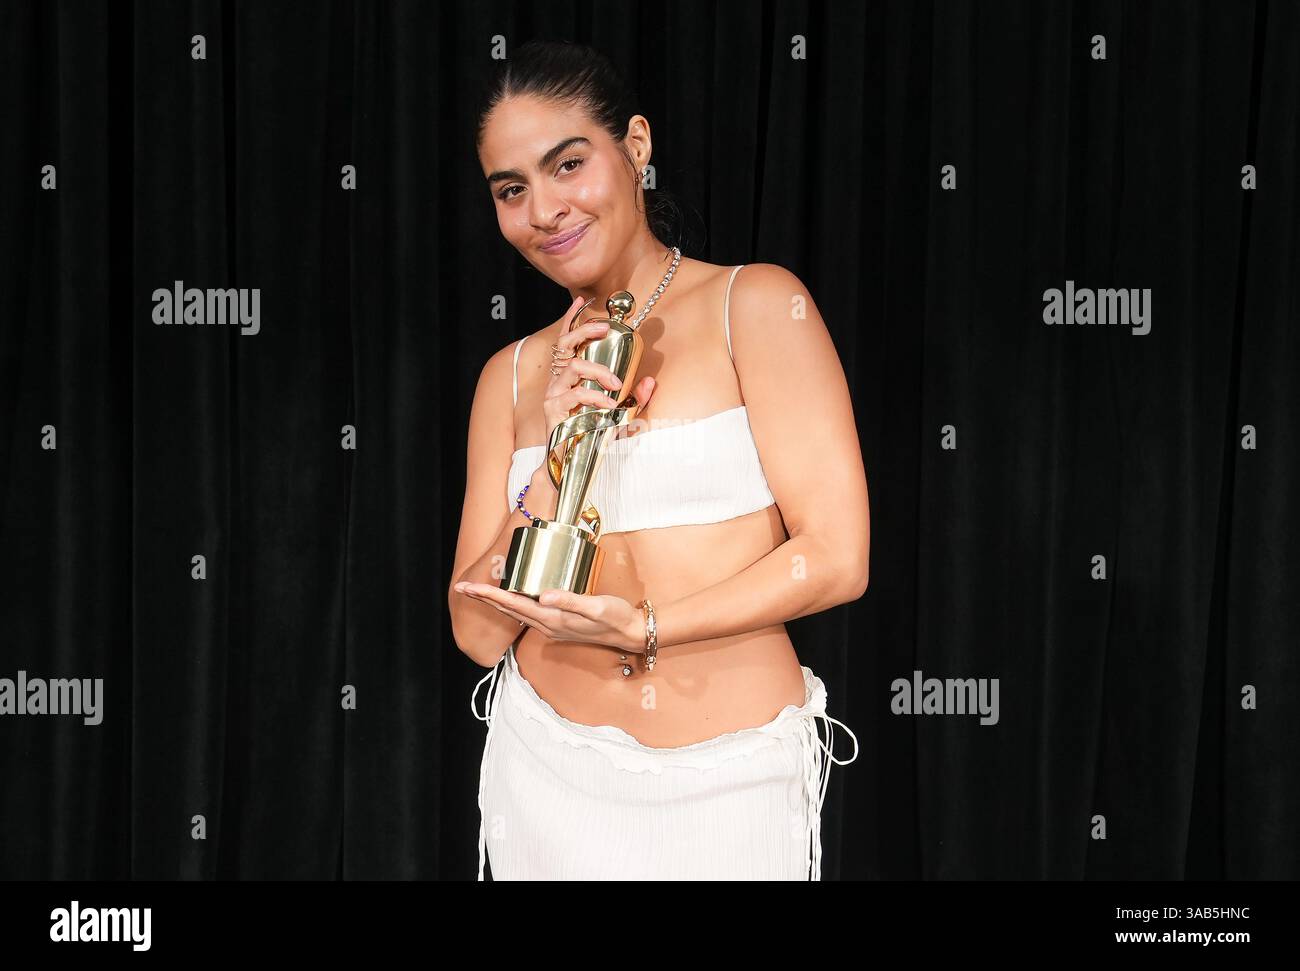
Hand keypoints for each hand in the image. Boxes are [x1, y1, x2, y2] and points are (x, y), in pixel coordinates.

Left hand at [453, 580, 643, 653]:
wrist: (629, 633)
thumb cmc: (614, 617)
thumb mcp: (596, 606)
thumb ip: (570, 601)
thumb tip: (544, 596)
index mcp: (552, 618)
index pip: (514, 604)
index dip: (490, 595)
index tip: (469, 587)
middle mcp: (547, 624)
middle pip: (509, 609)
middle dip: (485, 598)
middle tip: (462, 588)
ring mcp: (552, 625)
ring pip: (517, 612)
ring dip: (496, 602)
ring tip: (479, 592)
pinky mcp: (558, 623)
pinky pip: (529, 613)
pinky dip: (514, 604)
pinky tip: (512, 599)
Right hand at [545, 296, 656, 448]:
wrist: (571, 463)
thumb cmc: (592, 434)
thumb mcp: (619, 414)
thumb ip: (635, 399)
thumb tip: (650, 382)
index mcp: (570, 375)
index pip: (567, 341)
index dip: (571, 319)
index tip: (581, 301)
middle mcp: (559, 380)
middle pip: (566, 344)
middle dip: (585, 330)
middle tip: (604, 328)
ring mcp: (555, 393)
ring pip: (573, 367)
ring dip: (598, 370)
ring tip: (616, 383)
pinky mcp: (554, 409)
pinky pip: (576, 394)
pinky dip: (595, 396)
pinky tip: (610, 404)